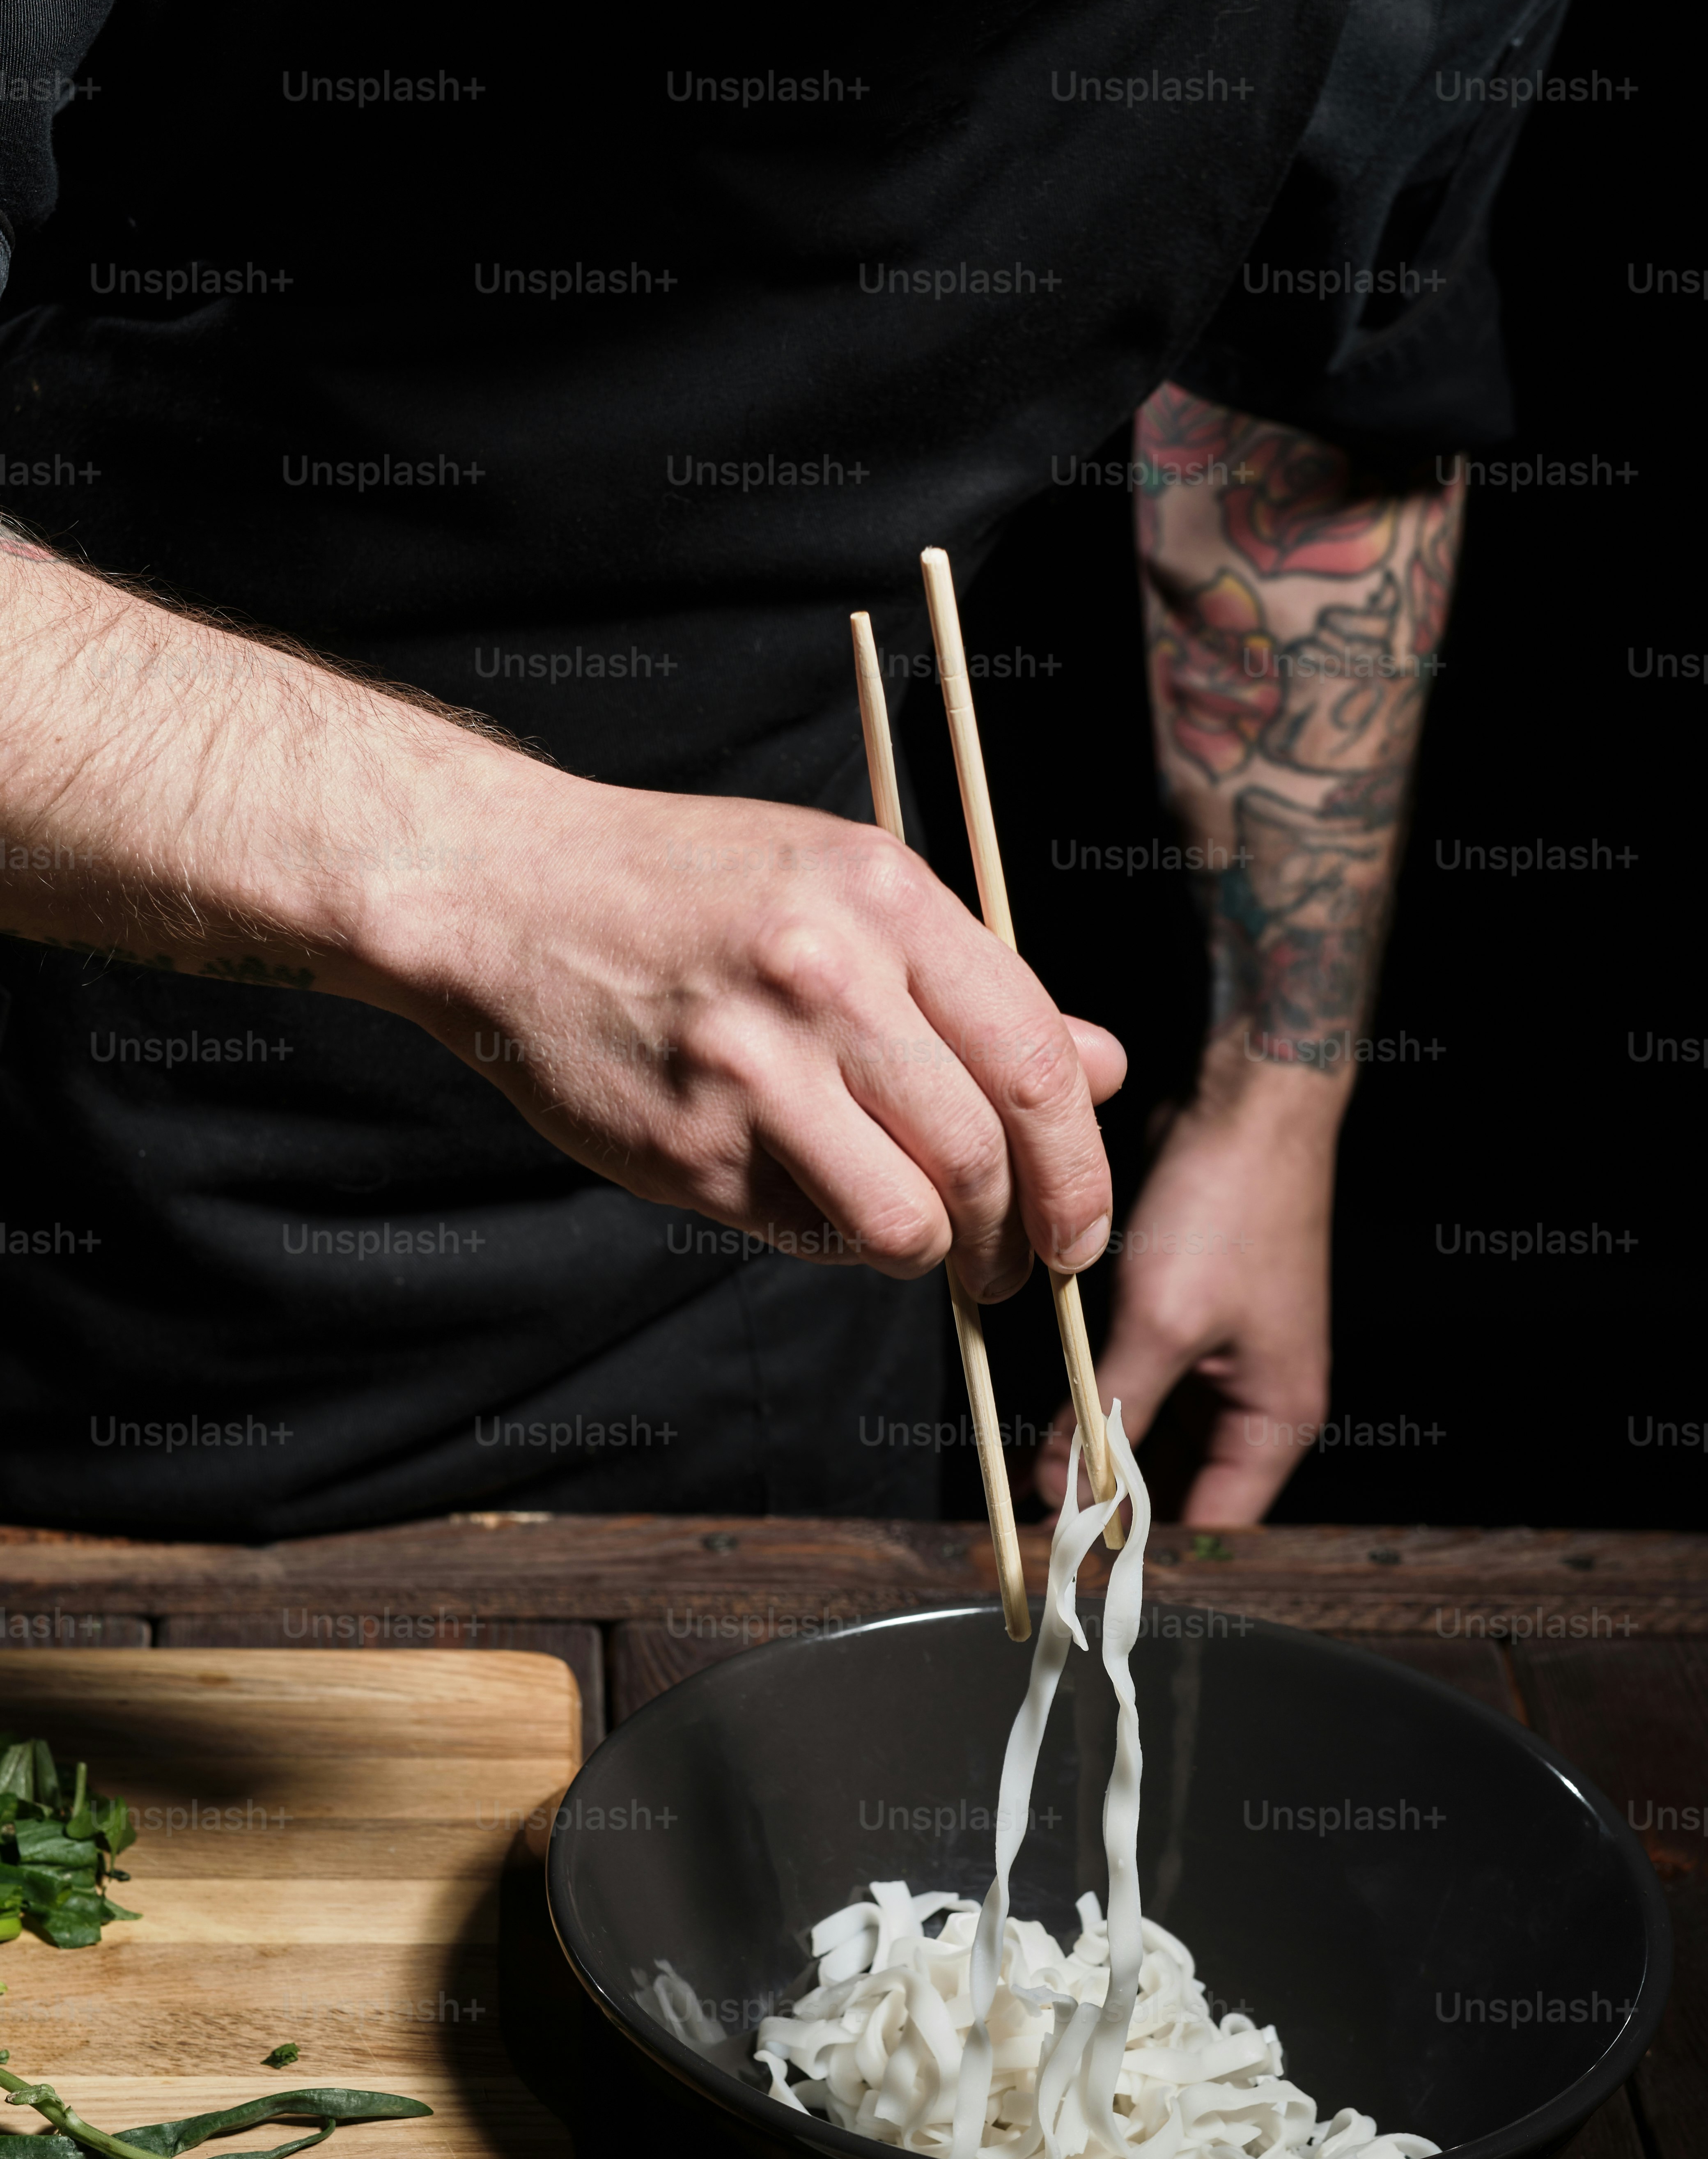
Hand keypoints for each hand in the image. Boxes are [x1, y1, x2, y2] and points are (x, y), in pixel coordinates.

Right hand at [389, 766, 1126, 1301]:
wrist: (507, 892)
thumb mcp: (848, 892)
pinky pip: (810, 1233)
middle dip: (1024, 1240)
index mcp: (883, 899)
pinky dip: (839, 1241)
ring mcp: (751, 1069)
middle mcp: (825, 980)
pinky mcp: (690, 1147)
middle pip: (986, 1157)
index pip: (1037, 1061)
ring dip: (938, 1259)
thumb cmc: (692, 891)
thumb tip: (1107, 1071)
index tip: (1081, 1222)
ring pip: (907, 1221)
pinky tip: (820, 1200)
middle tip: (1019, 1267)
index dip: (1081, 1165)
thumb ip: (982, 987)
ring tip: (932, 1250)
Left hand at [1033, 1049, 1341, 1523]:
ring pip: (1154, 1442)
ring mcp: (1221, 1363)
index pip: (1214, 1528)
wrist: (1246, 1106)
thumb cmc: (1230, 1206)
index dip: (1145, 1556)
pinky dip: (1100, 1408)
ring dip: (1101, 1461)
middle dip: (1115, 1513)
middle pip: (1182, 1492)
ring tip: (1034, 1492)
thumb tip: (1055, 1490)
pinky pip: (1140, 1391)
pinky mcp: (1188, 1325)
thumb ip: (1105, 1412)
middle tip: (1038, 1537)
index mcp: (1277, 1418)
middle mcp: (1255, 1402)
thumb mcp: (1163, 1322)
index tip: (1074, 1573)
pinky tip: (1051, 1425)